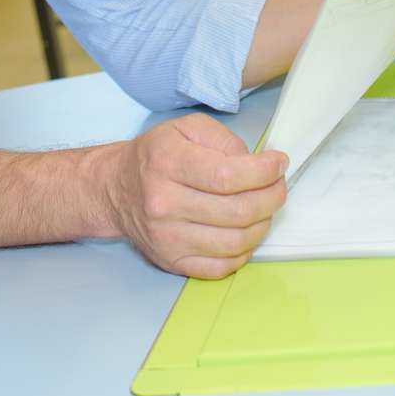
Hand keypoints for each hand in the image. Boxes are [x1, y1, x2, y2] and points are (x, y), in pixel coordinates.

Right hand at [104, 114, 287, 279]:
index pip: (228, 176)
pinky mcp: (171, 261)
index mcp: (168, 163)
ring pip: (235, 242)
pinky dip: (244, 252)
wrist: (116, 188)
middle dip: (271, 198)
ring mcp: (167, 238)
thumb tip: (256, 164)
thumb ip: (224, 140)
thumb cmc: (157, 155)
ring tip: (264, 208)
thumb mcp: (186, 128)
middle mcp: (164, 204)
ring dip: (262, 225)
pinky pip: (221, 267)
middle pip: (237, 211)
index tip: (278, 164)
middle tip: (278, 186)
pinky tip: (245, 232)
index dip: (263, 172)